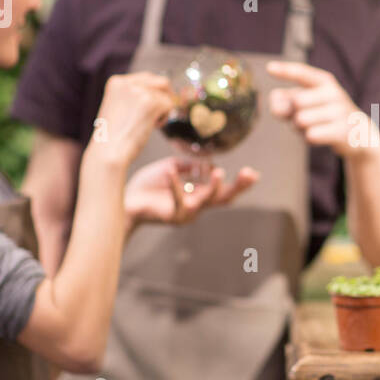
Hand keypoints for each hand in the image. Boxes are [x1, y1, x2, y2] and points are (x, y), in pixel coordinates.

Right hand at [90, 72, 176, 166]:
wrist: (109, 153)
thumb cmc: (113, 137)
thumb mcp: (118, 107)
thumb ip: (132, 97)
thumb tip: (156, 94)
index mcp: (116, 82)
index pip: (146, 78)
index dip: (155, 91)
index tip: (157, 103)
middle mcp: (127, 83)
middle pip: (161, 82)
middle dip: (166, 96)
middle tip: (165, 111)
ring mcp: (139, 91)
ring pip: (166, 96)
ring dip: (163, 110)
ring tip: (150, 124)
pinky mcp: (150, 103)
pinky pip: (169, 105)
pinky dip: (164, 118)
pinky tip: (153, 126)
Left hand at [124, 156, 258, 227]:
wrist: (125, 199)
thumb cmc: (148, 185)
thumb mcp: (172, 167)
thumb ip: (189, 165)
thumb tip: (207, 163)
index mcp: (199, 194)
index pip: (224, 190)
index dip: (240, 184)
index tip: (254, 173)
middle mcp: (197, 205)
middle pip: (224, 199)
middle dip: (238, 187)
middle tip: (250, 174)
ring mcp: (186, 212)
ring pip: (206, 201)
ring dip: (213, 187)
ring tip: (218, 172)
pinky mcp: (173, 216)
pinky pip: (179, 200)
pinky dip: (176, 184)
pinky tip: (172, 171)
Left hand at [266, 60, 369, 158]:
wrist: (360, 133)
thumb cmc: (326, 115)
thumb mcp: (307, 104)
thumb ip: (285, 102)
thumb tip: (275, 102)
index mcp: (325, 81)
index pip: (303, 73)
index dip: (285, 70)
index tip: (269, 68)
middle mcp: (334, 93)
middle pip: (296, 102)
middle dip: (294, 113)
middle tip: (308, 117)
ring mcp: (340, 112)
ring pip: (301, 120)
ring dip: (301, 128)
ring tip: (315, 127)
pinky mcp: (342, 131)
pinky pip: (311, 135)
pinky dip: (310, 138)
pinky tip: (322, 136)